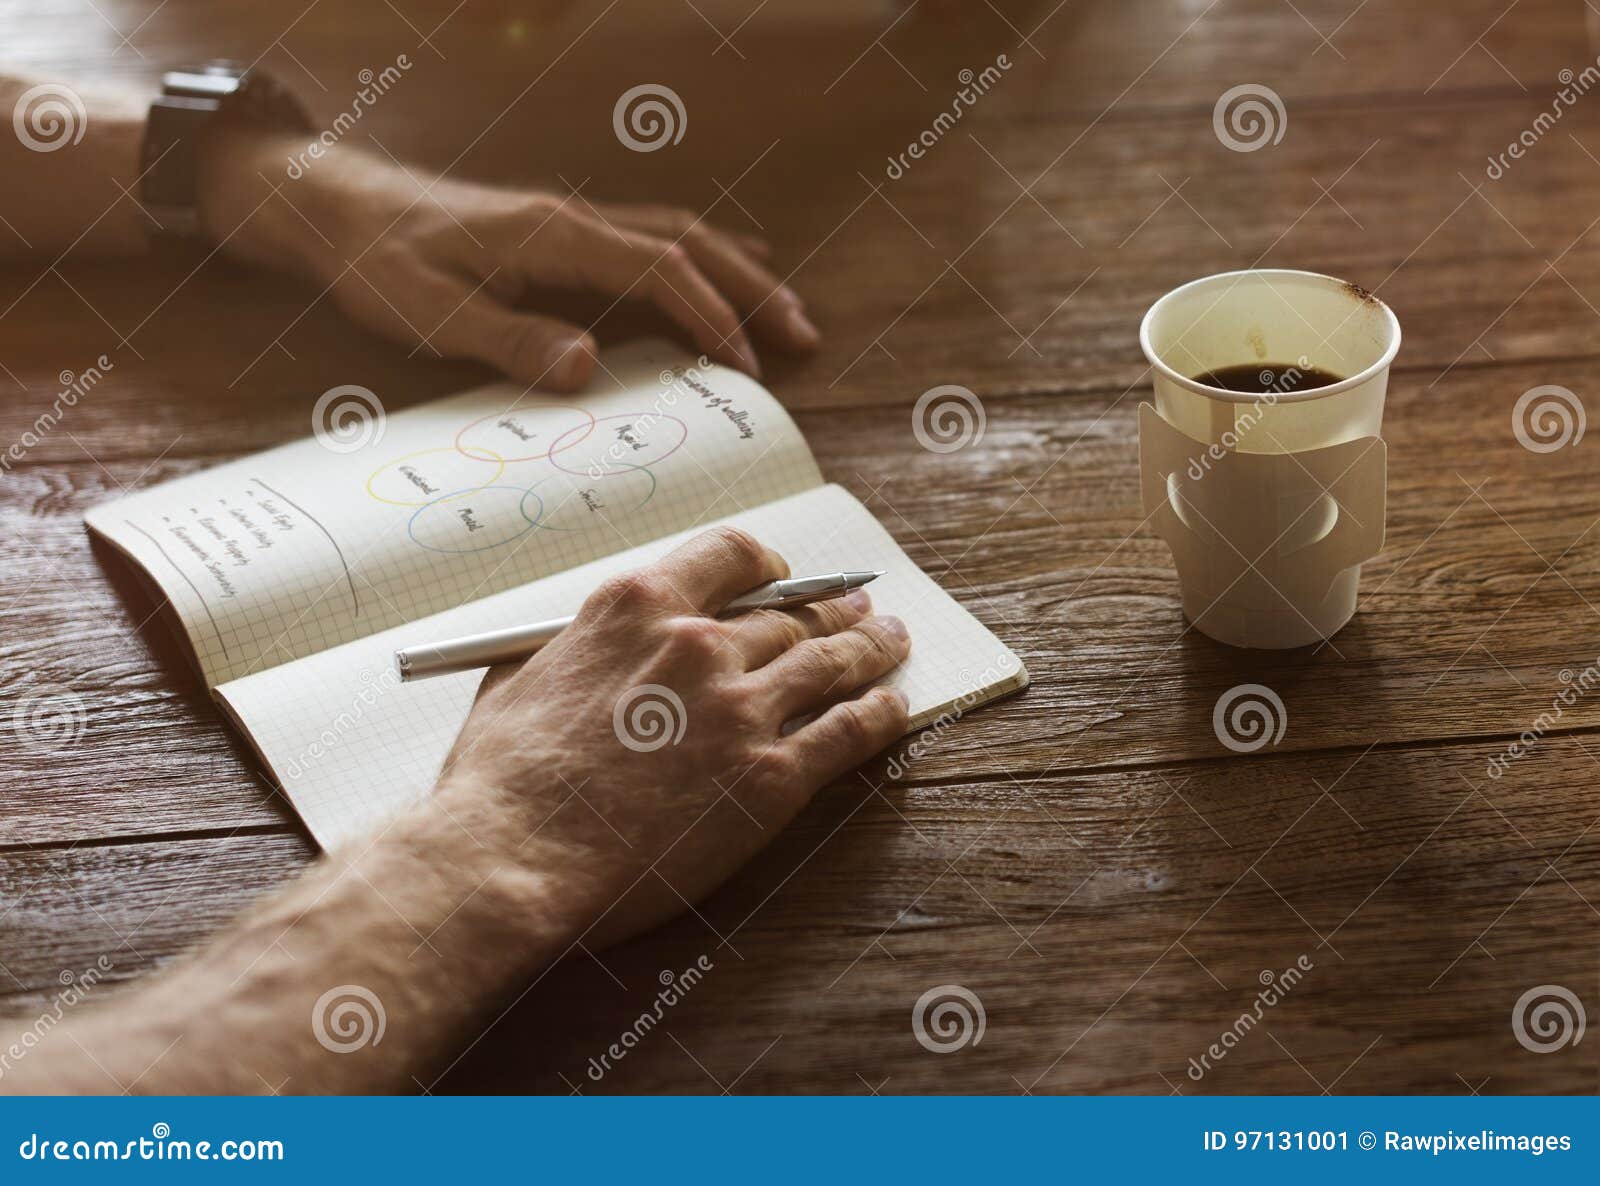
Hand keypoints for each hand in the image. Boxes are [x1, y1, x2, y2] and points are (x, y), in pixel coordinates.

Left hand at [197, 126, 819, 389]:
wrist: (336, 207)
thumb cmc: (379, 262)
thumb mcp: (431, 313)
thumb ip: (509, 340)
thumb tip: (586, 368)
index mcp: (552, 235)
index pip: (657, 268)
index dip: (707, 315)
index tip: (745, 363)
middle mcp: (574, 220)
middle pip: (689, 242)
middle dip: (751, 289)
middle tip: (802, 336)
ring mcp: (572, 223)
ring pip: (678, 235)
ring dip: (737, 274)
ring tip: (786, 315)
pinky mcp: (562, 235)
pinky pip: (651, 238)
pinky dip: (700, 258)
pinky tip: (725, 267)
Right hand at [435, 527, 910, 947]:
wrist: (513, 858)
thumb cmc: (501, 781)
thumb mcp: (518, 680)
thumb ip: (569, 650)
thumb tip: (581, 645)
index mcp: (636, 606)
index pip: (732, 556)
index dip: (770, 565)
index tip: (783, 577)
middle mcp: (698, 643)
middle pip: (791, 613)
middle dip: (832, 609)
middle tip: (858, 610)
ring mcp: (740, 708)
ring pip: (830, 661)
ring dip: (871, 648)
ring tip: (893, 642)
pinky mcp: (770, 777)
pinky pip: (849, 732)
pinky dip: (880, 715)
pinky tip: (894, 706)